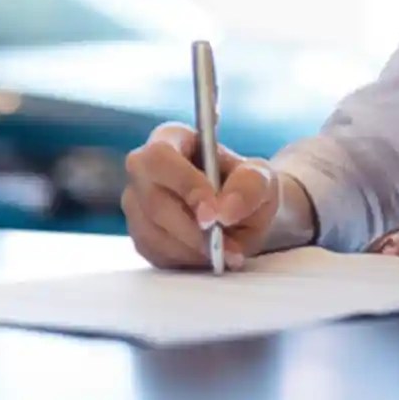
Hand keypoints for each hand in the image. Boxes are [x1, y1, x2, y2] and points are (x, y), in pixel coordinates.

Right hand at [122, 123, 279, 270]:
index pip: (160, 157)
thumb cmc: (246, 186)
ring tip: (226, 252)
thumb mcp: (261, 178)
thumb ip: (249, 186)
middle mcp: (143, 170)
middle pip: (152, 200)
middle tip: (225, 244)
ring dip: (192, 249)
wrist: (243, 214)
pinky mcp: (141, 236)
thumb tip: (224, 211)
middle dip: (191, 229)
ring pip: (152, 232)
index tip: (212, 214)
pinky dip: (187, 261)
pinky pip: (155, 254)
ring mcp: (137, 204)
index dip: (183, 185)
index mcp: (170, 139)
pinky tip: (210, 256)